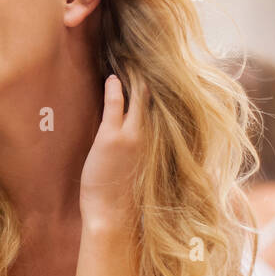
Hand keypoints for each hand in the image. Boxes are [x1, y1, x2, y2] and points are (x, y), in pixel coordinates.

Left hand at [79, 73, 147, 228]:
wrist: (114, 216)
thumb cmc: (125, 198)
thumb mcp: (142, 172)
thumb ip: (143, 152)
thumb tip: (139, 141)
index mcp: (159, 144)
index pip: (162, 110)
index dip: (159, 93)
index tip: (155, 77)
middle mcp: (151, 136)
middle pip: (154, 99)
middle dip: (149, 79)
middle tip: (141, 60)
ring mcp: (133, 135)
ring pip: (137, 98)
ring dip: (133, 79)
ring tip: (128, 60)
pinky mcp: (113, 137)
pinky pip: (116, 105)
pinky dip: (115, 89)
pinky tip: (112, 78)